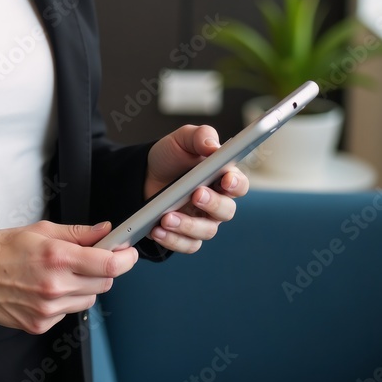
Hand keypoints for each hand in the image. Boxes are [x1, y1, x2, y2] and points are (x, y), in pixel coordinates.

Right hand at [0, 220, 137, 333]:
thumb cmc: (1, 248)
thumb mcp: (40, 229)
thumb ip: (77, 232)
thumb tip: (104, 230)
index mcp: (56, 257)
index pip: (107, 264)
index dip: (125, 259)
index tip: (128, 253)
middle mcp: (55, 285)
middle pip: (103, 283)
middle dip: (103, 269)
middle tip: (89, 258)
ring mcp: (48, 309)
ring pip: (89, 299)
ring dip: (84, 286)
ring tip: (61, 273)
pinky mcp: (41, 324)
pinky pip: (68, 312)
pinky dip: (65, 300)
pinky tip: (46, 288)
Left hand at [144, 124, 248, 254]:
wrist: (143, 174)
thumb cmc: (170, 156)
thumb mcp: (181, 139)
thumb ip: (200, 136)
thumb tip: (213, 146)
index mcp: (221, 177)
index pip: (238, 184)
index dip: (236, 183)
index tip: (226, 179)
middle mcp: (217, 201)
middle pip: (226, 211)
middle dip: (212, 204)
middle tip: (196, 194)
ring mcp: (203, 220)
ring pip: (206, 231)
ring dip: (187, 225)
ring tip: (166, 218)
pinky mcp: (187, 235)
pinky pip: (187, 244)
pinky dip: (173, 240)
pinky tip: (157, 230)